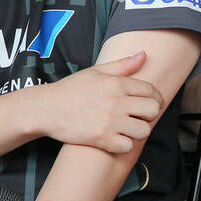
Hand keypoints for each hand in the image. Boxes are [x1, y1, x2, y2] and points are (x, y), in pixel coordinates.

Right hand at [32, 51, 163, 151]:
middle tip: (139, 116)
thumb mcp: (96, 71)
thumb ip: (122, 65)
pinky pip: (127, 147)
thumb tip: (144, 54)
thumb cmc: (71, 90)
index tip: (150, 103)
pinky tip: (117, 139)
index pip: (151, 91)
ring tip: (128, 129)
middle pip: (153, 111)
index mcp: (117, 83)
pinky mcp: (101, 139)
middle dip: (149, 114)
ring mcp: (109, 122)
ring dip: (138, 131)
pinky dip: (124, 145)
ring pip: (143, 131)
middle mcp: (116, 102)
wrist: (45, 109)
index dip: (155, 98)